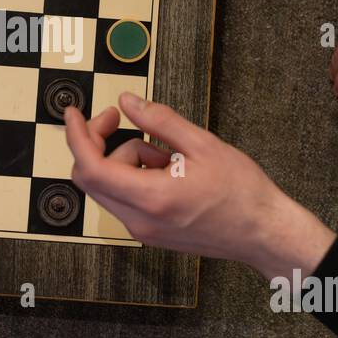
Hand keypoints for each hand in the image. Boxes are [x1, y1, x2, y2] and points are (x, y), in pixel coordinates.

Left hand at [64, 93, 334, 277]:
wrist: (262, 233)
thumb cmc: (241, 192)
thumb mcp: (202, 145)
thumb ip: (159, 121)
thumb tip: (127, 103)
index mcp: (151, 198)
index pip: (90, 167)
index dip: (77, 135)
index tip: (74, 113)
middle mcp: (139, 221)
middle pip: (91, 178)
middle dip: (98, 143)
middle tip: (119, 119)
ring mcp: (142, 231)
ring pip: (108, 187)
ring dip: (123, 160)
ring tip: (165, 153)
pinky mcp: (149, 233)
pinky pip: (124, 199)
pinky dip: (133, 177)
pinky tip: (166, 169)